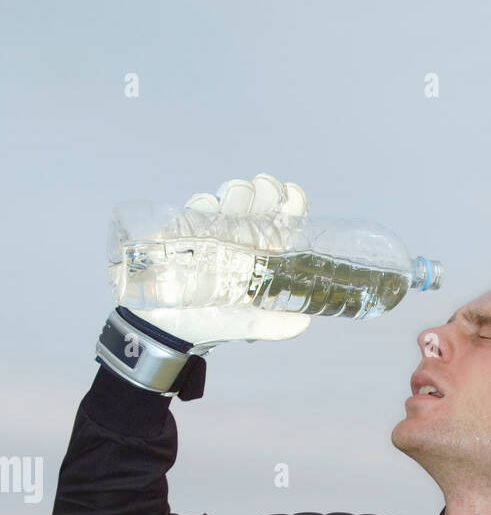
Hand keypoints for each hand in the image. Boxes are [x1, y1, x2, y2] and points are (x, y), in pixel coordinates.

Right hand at [117, 174, 312, 348]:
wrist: (161, 325)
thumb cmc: (207, 324)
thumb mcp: (245, 325)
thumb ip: (274, 325)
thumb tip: (305, 323)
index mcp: (260, 259)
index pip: (282, 226)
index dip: (291, 207)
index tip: (292, 194)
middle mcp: (240, 241)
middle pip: (259, 206)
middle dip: (265, 193)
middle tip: (263, 189)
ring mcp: (213, 232)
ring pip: (230, 200)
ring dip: (237, 193)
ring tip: (236, 197)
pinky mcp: (183, 229)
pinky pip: (197, 208)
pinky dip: (205, 203)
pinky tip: (208, 206)